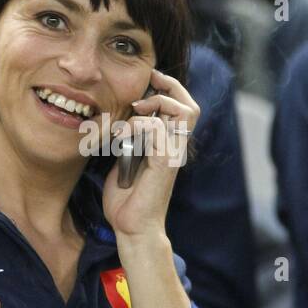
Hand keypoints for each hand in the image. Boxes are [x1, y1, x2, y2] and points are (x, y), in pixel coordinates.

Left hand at [101, 68, 198, 240]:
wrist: (132, 228)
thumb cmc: (126, 199)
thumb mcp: (125, 161)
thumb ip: (129, 140)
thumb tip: (117, 119)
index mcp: (169, 146)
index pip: (182, 109)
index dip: (170, 90)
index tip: (149, 80)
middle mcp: (175, 149)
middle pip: (190, 107)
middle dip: (171, 87)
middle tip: (149, 83)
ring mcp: (173, 155)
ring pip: (183, 112)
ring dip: (156, 103)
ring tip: (135, 109)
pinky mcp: (164, 163)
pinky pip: (159, 129)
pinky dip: (138, 124)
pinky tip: (121, 134)